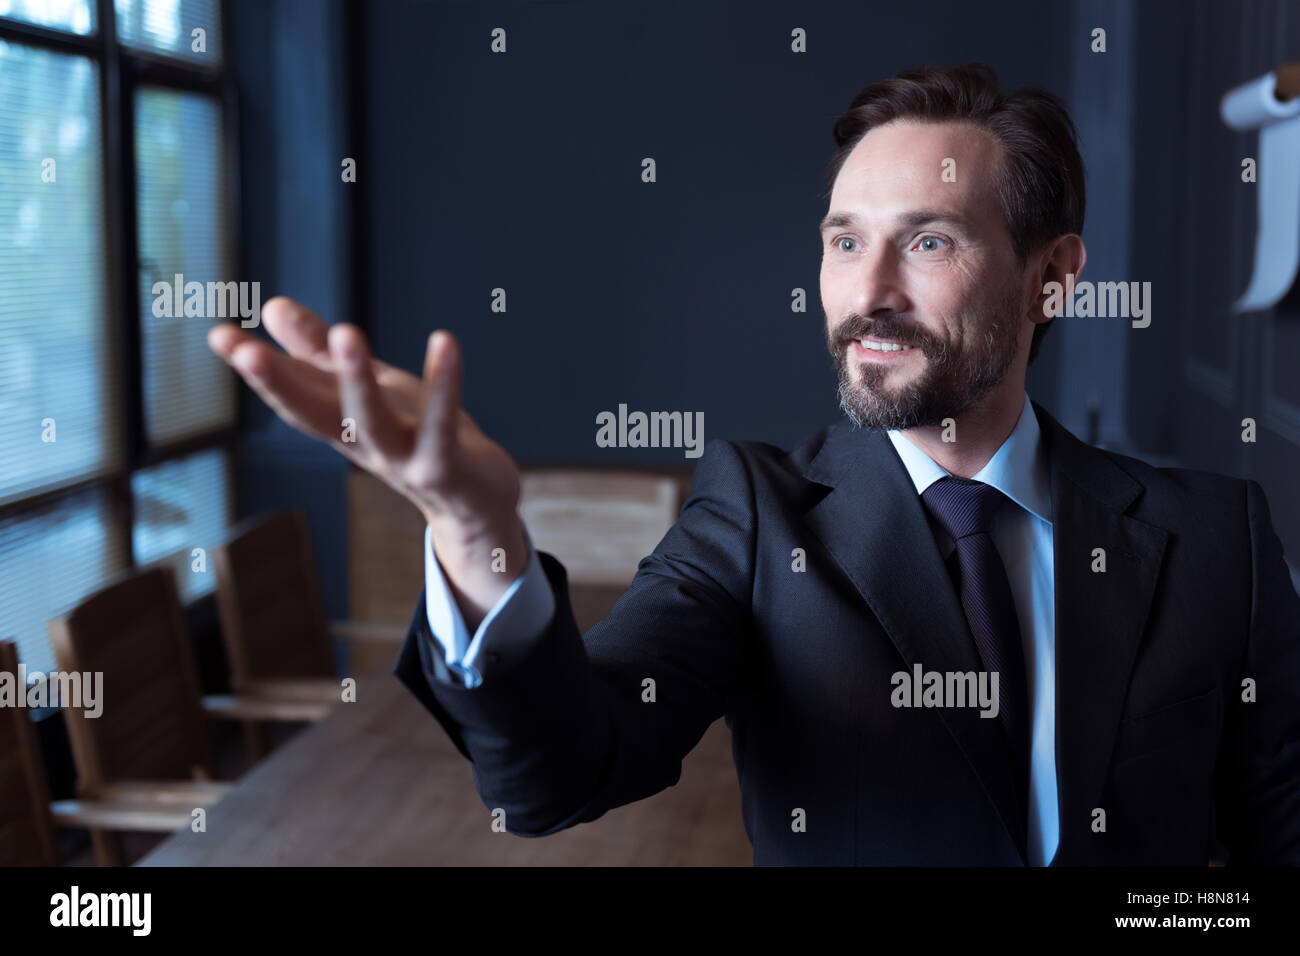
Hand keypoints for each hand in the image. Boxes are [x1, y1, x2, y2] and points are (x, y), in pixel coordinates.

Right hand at [208, 297, 525, 621]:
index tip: (218, 336)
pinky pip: (443, 423)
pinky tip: (445, 341)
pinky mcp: (446, 465)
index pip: (293, 397)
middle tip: (246, 351)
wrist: (477, 506)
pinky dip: (445, 384)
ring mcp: (404, 460)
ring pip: (373, 423)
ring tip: (345, 332)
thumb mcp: (369, 392)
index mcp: (343, 426)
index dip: (258, 371)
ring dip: (357, 381)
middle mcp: (365, 447)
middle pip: (316, 417)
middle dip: (280, 386)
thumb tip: (272, 307)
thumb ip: (320, 356)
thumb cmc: (418, 439)